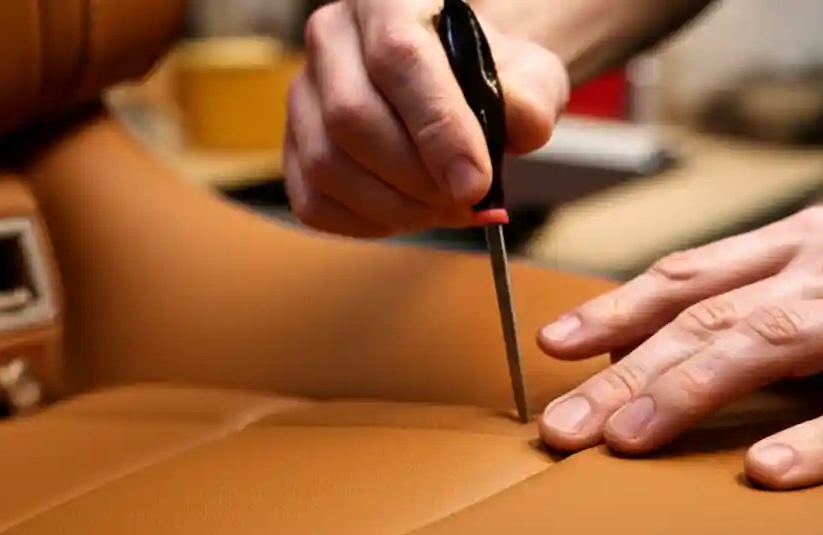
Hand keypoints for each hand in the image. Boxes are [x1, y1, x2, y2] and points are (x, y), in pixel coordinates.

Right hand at [285, 0, 568, 236]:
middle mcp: (332, 37)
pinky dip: (369, 224)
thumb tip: (518, 127)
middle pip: (351, 118)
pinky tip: (411, 215)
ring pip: (327, 165)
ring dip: (395, 207)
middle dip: (416, 178)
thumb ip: (530, 99)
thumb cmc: (487, 78)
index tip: (474, 183)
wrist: (455, 88)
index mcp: (386, 0)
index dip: (437, 129)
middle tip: (465, 200)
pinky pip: (315, 202)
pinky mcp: (293, 148)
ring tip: (444, 209)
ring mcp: (303, 94)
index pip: (398, 59)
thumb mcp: (528, 76)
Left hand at [536, 207, 822, 488]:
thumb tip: (656, 360)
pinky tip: (766, 472)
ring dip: (691, 394)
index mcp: (806, 243)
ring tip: (630, 440)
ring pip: (775, 346)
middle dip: (629, 371)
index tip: (555, 349)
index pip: (691, 274)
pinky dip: (817, 441)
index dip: (617, 310)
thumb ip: (760, 312)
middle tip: (568, 426)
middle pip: (712, 315)